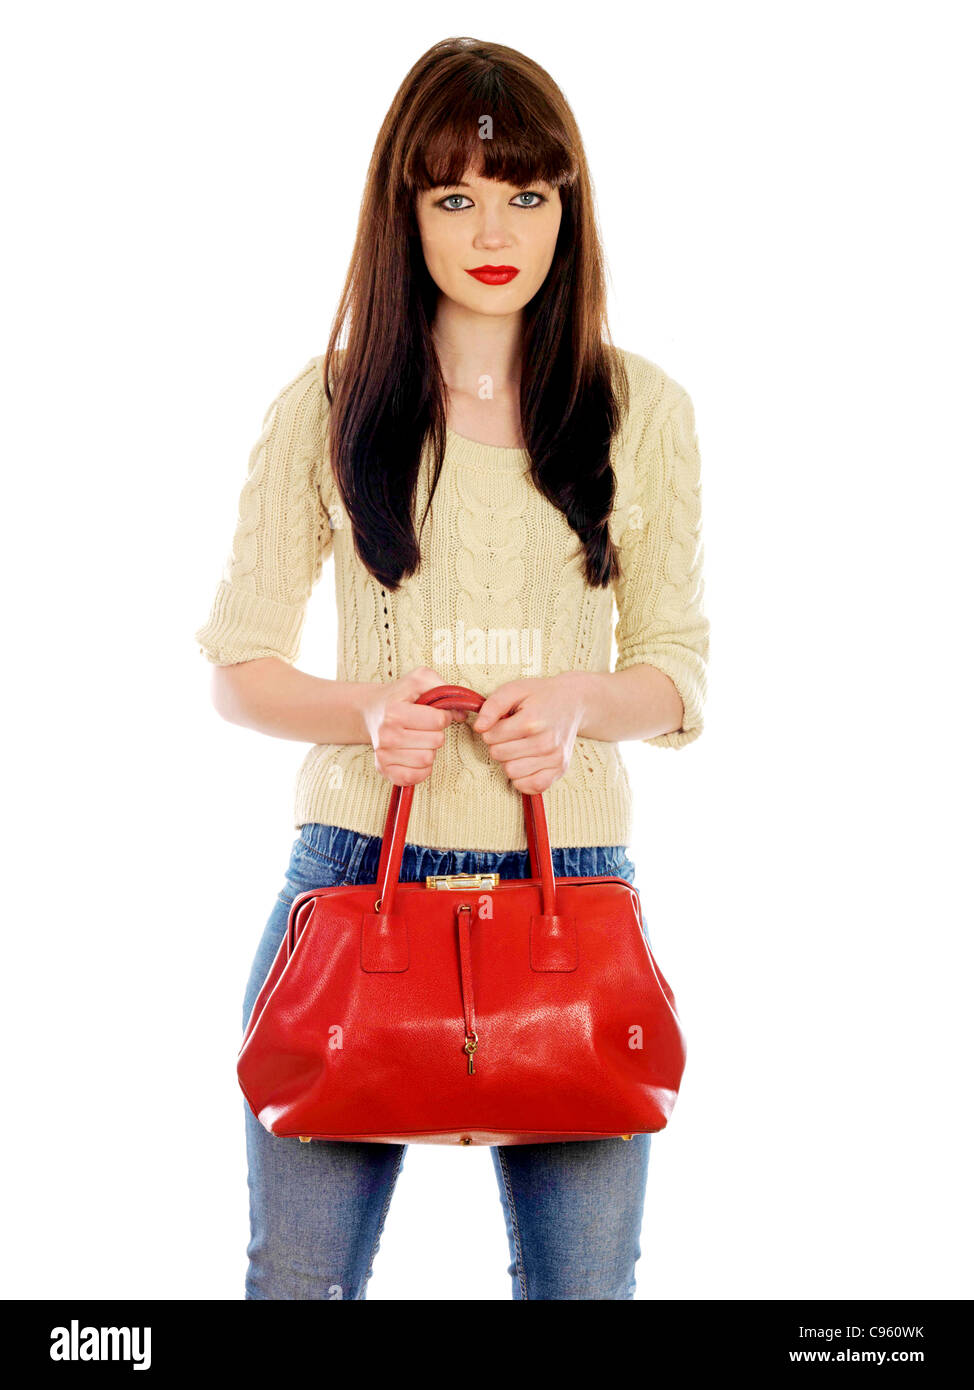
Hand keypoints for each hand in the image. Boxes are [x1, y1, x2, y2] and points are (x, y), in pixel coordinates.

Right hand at [360, 667, 466, 784]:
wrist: (371, 710)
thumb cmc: (399, 696)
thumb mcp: (419, 679)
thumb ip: (444, 688)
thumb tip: (461, 714)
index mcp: (394, 711)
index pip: (438, 721)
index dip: (442, 716)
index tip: (433, 713)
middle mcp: (386, 734)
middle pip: (436, 742)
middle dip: (436, 733)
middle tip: (424, 727)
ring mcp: (383, 754)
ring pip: (427, 760)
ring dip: (429, 750)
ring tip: (419, 739)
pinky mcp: (383, 769)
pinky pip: (414, 777)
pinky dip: (421, 768)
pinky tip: (415, 754)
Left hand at [471, 673, 588, 793]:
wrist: (573, 702)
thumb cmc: (540, 696)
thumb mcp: (514, 689)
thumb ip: (492, 706)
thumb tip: (479, 727)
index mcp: (532, 721)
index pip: (491, 736)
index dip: (491, 728)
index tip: (502, 722)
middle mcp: (546, 742)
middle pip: (499, 755)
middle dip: (499, 743)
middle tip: (512, 733)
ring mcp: (554, 758)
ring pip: (511, 772)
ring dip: (510, 760)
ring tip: (520, 745)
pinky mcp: (560, 770)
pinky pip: (530, 786)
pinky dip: (523, 777)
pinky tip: (526, 761)